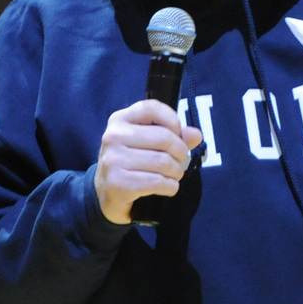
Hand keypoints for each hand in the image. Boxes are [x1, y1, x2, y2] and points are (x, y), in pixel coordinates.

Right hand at [94, 100, 203, 224]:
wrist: (106, 195)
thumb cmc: (130, 164)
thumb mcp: (147, 144)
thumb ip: (173, 136)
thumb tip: (196, 135)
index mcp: (120, 120)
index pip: (152, 108)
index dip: (173, 121)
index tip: (179, 135)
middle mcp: (113, 136)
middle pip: (163, 137)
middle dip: (181, 152)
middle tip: (180, 162)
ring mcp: (113, 160)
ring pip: (163, 162)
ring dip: (176, 172)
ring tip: (173, 176)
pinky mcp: (118, 183)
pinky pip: (157, 182)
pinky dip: (170, 186)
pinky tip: (167, 187)